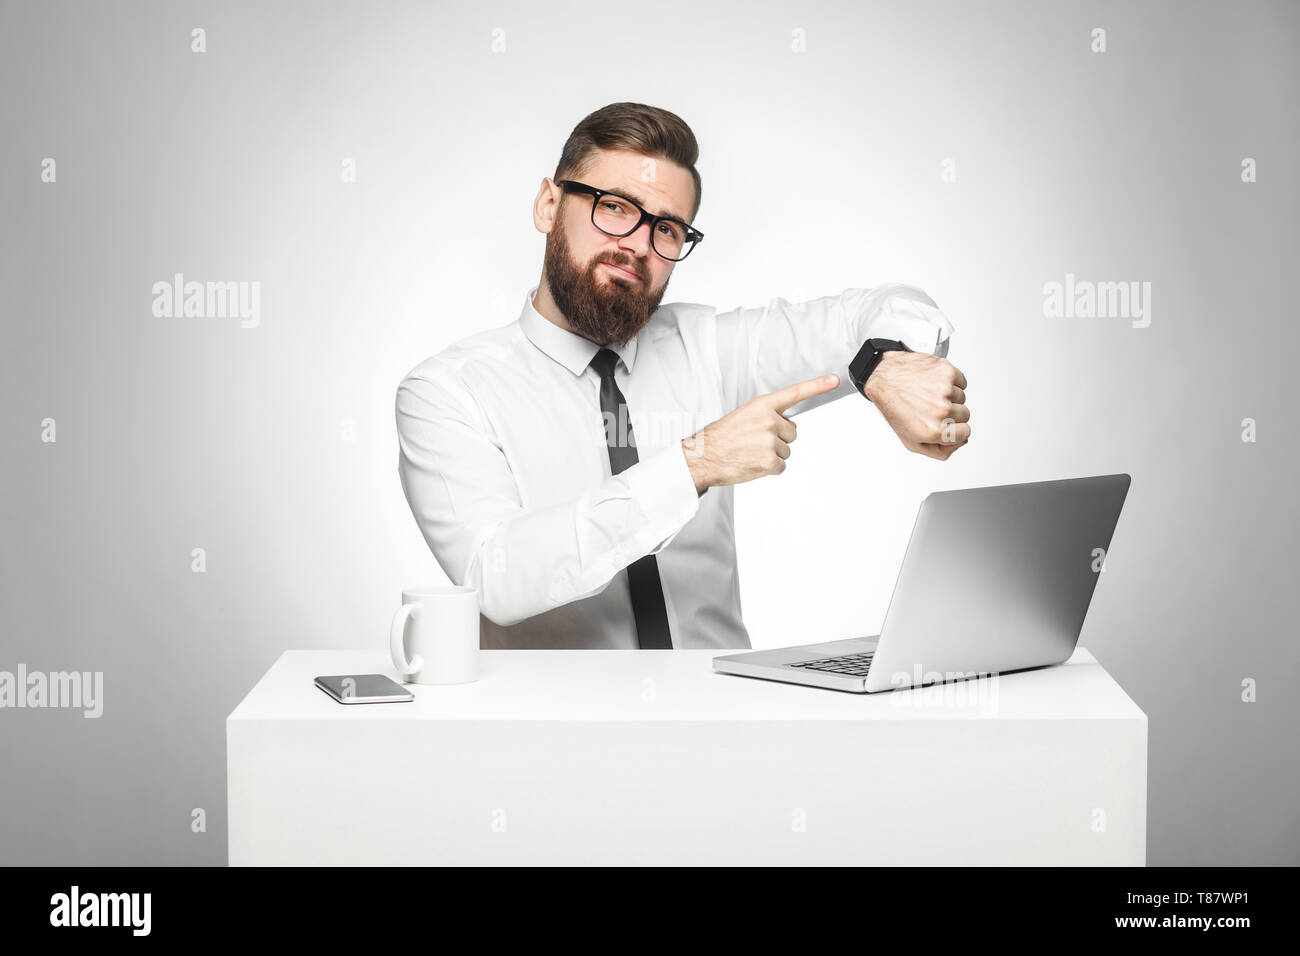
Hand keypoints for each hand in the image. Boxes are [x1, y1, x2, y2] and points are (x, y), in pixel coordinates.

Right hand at [681, 374, 840, 492]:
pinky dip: (768, 468)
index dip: (817, 385)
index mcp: (761, 406)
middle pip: (792, 432)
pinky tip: (752, 463)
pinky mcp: (769, 461)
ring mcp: (769, 441)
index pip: (795, 392)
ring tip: (749, 452)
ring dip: (771, 454)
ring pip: (786, 451)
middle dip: (778, 439)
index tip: (834, 380)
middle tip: (754, 441)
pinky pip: (781, 466)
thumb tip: (784, 424)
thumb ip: (766, 415)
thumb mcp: (743, 416)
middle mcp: (768, 421)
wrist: (703, 457)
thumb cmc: (721, 437)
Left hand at [863, 352, 969, 459]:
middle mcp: (941, 410)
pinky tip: (932, 384)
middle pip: (965, 414)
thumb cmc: (894, 407)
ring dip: (949, 396)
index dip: (956, 429)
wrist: (883, 378)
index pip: (966, 433)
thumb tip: (960, 443)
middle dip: (951, 412)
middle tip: (930, 407)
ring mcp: (945, 389)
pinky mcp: (946, 371)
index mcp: (934, 429)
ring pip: (961, 397)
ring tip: (928, 394)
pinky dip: (950, 381)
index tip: (947, 423)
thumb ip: (939, 450)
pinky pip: (961, 381)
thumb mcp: (911, 441)